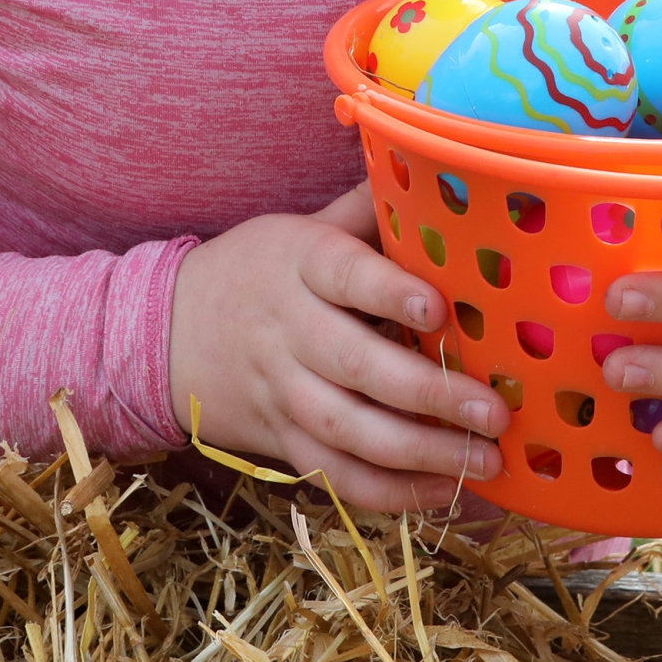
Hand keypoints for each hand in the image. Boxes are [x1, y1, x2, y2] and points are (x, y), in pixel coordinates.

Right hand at [169, 181, 510, 510]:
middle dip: (429, 393)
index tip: (438, 309)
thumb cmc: (258, 269)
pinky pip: (337, 476)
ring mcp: (283, 392)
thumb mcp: (300, 227)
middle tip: (492, 409)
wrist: (169, 332)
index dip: (388, 293)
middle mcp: (288, 330)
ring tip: (486, 459)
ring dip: (422, 452)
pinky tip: (444, 491)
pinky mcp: (282, 441)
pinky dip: (391, 493)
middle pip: (356, 367)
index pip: (343, 275)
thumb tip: (435, 168)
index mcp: (298, 264)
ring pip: (351, 431)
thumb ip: (366, 210)